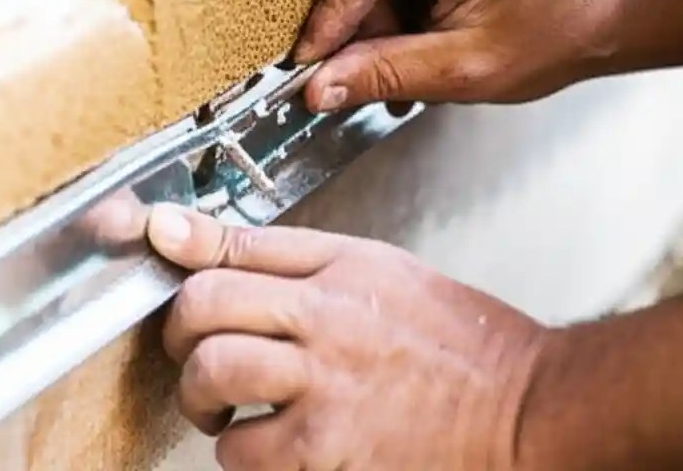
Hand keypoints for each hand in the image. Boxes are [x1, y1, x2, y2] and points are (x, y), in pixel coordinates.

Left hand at [146, 204, 551, 470]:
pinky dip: (243, 454)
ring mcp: (328, 394)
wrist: (527, 412)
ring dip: (204, 399)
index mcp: (342, 271)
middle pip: (204, 309)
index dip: (179, 250)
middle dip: (181, 333)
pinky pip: (245, 455)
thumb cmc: (459, 343)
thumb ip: (289, 255)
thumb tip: (199, 234)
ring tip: (225, 407)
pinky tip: (270, 445)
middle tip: (198, 352)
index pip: (233, 249)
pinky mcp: (328, 458)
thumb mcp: (379, 270)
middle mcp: (330, 325)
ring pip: (214, 379)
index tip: (155, 245)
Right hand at [293, 0, 654, 111]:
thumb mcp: (466, 69)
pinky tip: (412, 49)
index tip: (309, 62)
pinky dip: (393, 17)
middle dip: (362, 31)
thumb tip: (316, 88)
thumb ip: (386, 73)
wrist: (602, 15)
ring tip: (404, 78)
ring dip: (379, 31)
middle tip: (363, 84)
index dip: (333, 12)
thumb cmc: (557, 33)